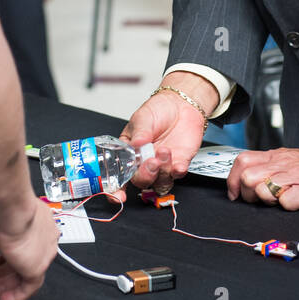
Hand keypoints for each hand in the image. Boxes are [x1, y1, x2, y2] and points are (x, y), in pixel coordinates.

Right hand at [0, 195, 58, 299]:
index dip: (11, 252)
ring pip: (24, 273)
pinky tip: (5, 299)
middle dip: (5, 271)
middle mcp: (46, 236)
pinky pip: (29, 286)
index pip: (27, 241)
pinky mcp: (38, 267)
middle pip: (25, 259)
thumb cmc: (4, 205)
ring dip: (6, 284)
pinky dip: (16, 294)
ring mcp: (44, 252)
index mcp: (40, 220)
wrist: (11, 209)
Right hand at [117, 77, 215, 198]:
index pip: (120, 177)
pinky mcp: (179, 163)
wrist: (181, 105)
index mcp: (130, 154)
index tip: (118, 195)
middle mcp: (145, 163)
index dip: (117, 189)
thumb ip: (140, 132)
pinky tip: (177, 164)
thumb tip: (136, 143)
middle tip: (151, 161)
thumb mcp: (142, 118)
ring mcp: (162, 166)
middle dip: (145, 175)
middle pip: (142, 182)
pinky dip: (177, 172)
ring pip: (160, 182)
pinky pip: (178, 175)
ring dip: (162, 171)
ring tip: (165, 151)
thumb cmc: (158, 111)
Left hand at [228, 147, 298, 208]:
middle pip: (248, 177)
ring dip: (267, 200)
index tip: (235, 194)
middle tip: (261, 201)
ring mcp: (298, 176)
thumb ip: (274, 165)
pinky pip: (288, 201)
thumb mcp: (294, 159)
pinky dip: (288, 206)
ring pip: (263, 189)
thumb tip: (251, 177)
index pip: (243, 161)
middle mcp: (285, 163)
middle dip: (248, 194)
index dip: (233, 180)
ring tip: (279, 201)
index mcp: (278, 155)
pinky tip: (296, 204)